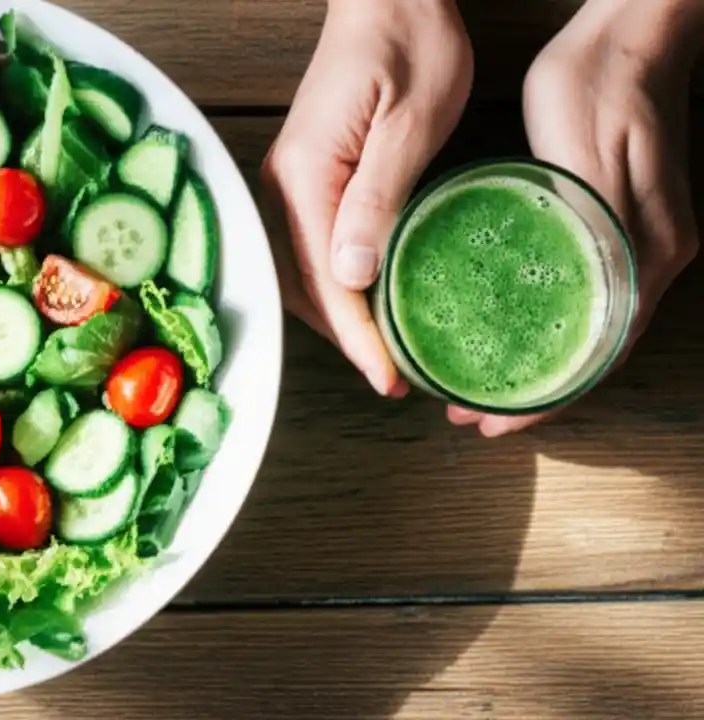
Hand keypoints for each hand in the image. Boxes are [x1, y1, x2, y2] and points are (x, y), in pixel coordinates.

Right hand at [261, 0, 472, 395]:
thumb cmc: (407, 45)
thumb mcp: (409, 121)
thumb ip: (378, 198)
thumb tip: (351, 276)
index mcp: (306, 177)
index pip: (326, 280)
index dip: (357, 336)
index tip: (390, 377)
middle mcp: (283, 187)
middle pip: (302, 287)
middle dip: (346, 340)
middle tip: (394, 380)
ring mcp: (287, 184)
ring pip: (301, 275)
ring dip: (338, 320)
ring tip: (384, 356)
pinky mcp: (304, 179)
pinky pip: (308, 251)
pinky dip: (334, 290)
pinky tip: (366, 305)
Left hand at [450, 0, 702, 436]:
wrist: (632, 32)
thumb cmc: (599, 85)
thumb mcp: (580, 157)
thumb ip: (583, 229)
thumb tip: (570, 304)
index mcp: (647, 252)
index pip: (597, 355)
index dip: (545, 398)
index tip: (491, 422)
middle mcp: (655, 258)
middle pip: (595, 351)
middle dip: (534, 392)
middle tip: (471, 416)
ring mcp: (647, 242)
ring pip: (593, 328)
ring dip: (540, 363)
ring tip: (481, 386)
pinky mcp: (628, 223)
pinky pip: (592, 296)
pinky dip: (552, 325)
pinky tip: (512, 327)